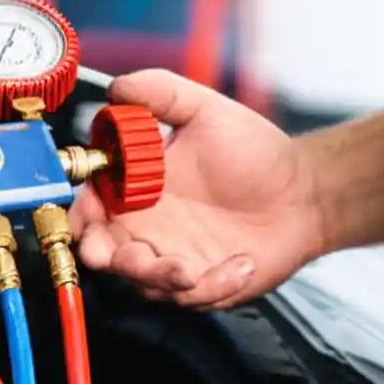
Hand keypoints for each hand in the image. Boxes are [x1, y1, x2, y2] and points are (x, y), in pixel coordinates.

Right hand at [74, 70, 326, 308]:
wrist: (303, 191)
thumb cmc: (254, 153)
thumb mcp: (207, 112)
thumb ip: (161, 94)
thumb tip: (119, 86)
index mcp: (135, 191)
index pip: (88, 209)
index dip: (80, 217)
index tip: (91, 215)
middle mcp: (146, 228)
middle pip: (102, 255)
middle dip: (109, 261)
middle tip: (132, 256)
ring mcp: (173, 258)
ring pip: (143, 284)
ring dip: (160, 280)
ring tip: (190, 270)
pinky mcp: (204, 284)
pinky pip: (192, 297)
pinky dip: (212, 287)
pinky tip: (241, 263)